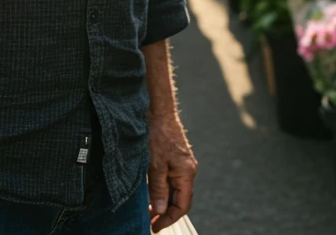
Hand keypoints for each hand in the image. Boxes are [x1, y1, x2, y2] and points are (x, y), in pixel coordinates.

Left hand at [148, 111, 196, 232]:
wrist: (159, 112)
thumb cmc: (158, 136)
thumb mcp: (155, 165)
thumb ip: (159, 189)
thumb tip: (161, 210)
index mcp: (187, 173)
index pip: (182, 205)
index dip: (169, 218)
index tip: (155, 226)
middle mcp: (187, 170)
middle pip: (179, 199)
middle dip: (165, 212)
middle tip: (150, 221)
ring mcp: (181, 164)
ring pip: (174, 190)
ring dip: (162, 201)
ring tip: (148, 210)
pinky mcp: (174, 159)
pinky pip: (170, 180)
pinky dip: (161, 190)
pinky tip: (150, 194)